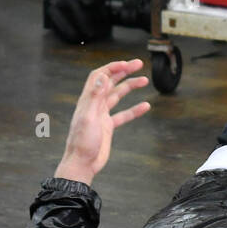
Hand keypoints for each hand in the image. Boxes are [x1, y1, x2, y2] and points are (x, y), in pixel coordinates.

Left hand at [54, 60, 150, 184]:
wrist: (82, 163)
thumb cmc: (82, 143)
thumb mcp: (89, 117)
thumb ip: (95, 97)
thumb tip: (101, 77)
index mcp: (88, 100)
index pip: (99, 76)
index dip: (113, 68)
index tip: (127, 64)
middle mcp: (94, 105)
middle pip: (110, 82)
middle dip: (124, 71)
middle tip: (138, 64)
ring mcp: (101, 115)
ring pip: (118, 96)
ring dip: (130, 86)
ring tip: (144, 80)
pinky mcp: (107, 126)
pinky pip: (123, 114)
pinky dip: (134, 109)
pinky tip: (145, 106)